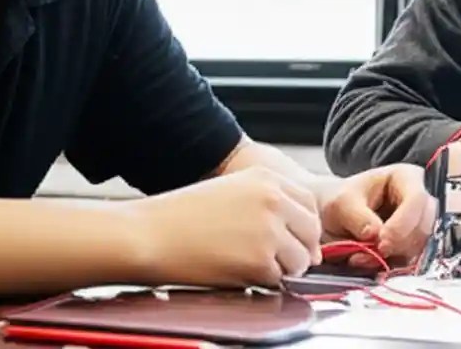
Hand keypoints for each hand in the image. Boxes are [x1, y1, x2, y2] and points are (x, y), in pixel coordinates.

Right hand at [128, 166, 322, 286]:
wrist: (149, 235)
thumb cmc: (182, 217)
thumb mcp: (232, 191)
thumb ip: (272, 207)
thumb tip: (310, 244)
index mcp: (267, 178)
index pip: (310, 205)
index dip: (303, 227)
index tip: (291, 238)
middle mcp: (274, 200)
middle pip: (312, 232)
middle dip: (299, 249)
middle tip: (272, 258)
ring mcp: (269, 230)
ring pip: (301, 259)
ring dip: (282, 268)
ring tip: (249, 263)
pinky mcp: (259, 260)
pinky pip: (278, 278)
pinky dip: (263, 281)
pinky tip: (236, 270)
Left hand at [317, 164, 436, 270]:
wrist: (335, 217)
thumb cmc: (341, 202)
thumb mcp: (341, 204)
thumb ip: (358, 218)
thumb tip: (374, 235)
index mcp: (405, 178)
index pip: (416, 199)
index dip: (403, 223)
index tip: (382, 242)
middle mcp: (419, 201)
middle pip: (424, 225)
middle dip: (399, 244)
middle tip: (375, 252)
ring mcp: (418, 224)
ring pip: (419, 246)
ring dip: (393, 257)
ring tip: (362, 257)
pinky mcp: (412, 245)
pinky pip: (411, 260)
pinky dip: (390, 265)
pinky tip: (369, 261)